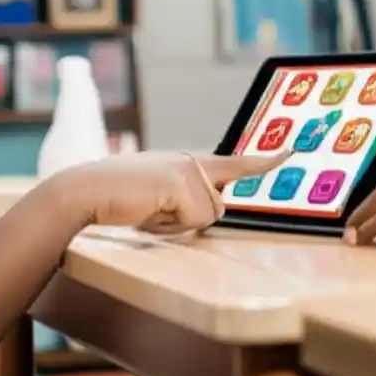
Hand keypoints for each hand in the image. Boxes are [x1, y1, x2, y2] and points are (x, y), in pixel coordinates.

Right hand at [52, 150, 291, 233]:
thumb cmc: (115, 199)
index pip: (232, 162)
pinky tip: (146, 210)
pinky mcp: (181, 182)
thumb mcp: (155, 196)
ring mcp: (187, 169)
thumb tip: (204, 209)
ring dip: (176, 224)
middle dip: (188, 220)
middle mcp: (191, 160)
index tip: (291, 151)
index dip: (263, 160)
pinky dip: (169, 225)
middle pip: (216, 207)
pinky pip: (193, 219)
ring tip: (146, 209)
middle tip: (152, 210)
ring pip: (206, 215)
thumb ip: (182, 199)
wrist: (84, 190)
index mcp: (186, 161)